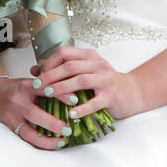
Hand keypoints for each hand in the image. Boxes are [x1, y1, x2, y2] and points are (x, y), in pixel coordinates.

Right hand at [0, 75, 70, 149]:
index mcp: (26, 87)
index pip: (44, 89)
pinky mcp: (12, 127)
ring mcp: (13, 117)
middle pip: (34, 114)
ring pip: (28, 133)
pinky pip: (26, 139)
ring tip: (61, 142)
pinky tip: (51, 145)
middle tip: (67, 130)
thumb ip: (49, 88)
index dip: (60, 95)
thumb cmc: (18, 89)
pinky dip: (40, 144)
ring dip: (46, 140)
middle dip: (52, 124)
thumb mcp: (32, 83)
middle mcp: (18, 102)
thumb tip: (74, 97)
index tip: (75, 100)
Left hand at [30, 46, 145, 121]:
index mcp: (89, 56)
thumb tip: (35, 70)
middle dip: (50, 76)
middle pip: (70, 66)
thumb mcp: (84, 72)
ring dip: (62, 88)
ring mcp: (105, 80)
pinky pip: (95, 102)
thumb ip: (61, 70)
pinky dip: (82, 108)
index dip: (49, 63)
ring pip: (81, 80)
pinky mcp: (111, 96)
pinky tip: (71, 114)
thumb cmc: (103, 83)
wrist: (131, 92)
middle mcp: (97, 65)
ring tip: (48, 95)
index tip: (39, 75)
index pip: (64, 52)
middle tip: (37, 86)